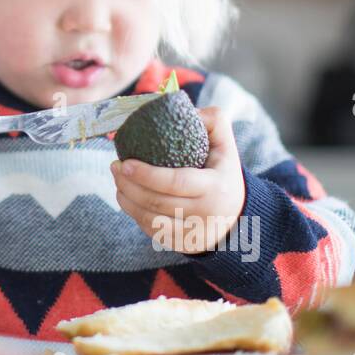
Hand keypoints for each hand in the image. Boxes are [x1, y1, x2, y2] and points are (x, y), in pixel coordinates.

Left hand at [110, 106, 245, 253]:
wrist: (239, 217)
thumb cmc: (224, 174)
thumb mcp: (227, 146)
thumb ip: (213, 121)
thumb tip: (186, 110)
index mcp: (215, 187)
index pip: (176, 182)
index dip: (146, 174)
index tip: (125, 162)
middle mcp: (205, 214)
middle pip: (157, 202)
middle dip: (129, 185)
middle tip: (115, 167)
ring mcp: (193, 233)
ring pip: (150, 220)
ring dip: (127, 200)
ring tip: (117, 181)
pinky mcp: (183, 244)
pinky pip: (152, 232)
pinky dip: (135, 215)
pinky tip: (127, 199)